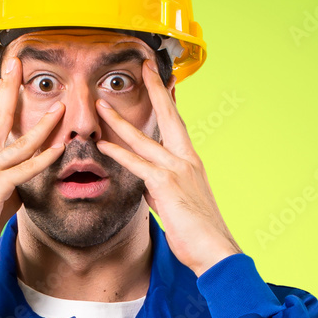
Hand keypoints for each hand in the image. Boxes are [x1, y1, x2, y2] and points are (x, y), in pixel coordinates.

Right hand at [0, 51, 65, 285]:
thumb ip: (8, 189)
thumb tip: (23, 186)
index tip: (3, 75)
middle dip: (9, 88)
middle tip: (18, 62)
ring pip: (16, 141)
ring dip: (40, 122)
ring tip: (59, 105)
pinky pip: (22, 171)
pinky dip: (41, 159)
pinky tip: (57, 148)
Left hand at [95, 56, 241, 276]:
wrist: (215, 251)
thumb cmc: (199, 233)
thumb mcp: (178, 204)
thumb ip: (161, 189)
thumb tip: (147, 185)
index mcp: (192, 163)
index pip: (178, 124)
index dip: (169, 101)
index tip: (164, 80)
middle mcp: (186, 160)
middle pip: (169, 117)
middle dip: (155, 89)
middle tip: (144, 67)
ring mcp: (177, 170)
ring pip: (144, 138)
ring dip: (119, 121)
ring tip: (101, 104)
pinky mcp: (166, 185)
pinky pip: (137, 164)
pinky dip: (119, 153)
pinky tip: (103, 145)